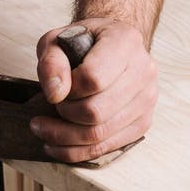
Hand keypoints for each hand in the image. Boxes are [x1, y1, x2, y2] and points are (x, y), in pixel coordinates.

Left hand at [31, 18, 157, 162]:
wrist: (110, 44)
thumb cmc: (82, 41)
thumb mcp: (57, 39)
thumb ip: (51, 61)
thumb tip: (55, 93)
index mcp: (124, 42)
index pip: (93, 77)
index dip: (68, 89)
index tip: (56, 87)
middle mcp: (143, 70)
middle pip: (97, 111)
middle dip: (65, 114)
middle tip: (51, 106)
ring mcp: (147, 99)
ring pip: (102, 134)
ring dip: (65, 137)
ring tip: (43, 128)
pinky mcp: (143, 122)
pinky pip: (109, 146)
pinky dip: (78, 151)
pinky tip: (57, 144)